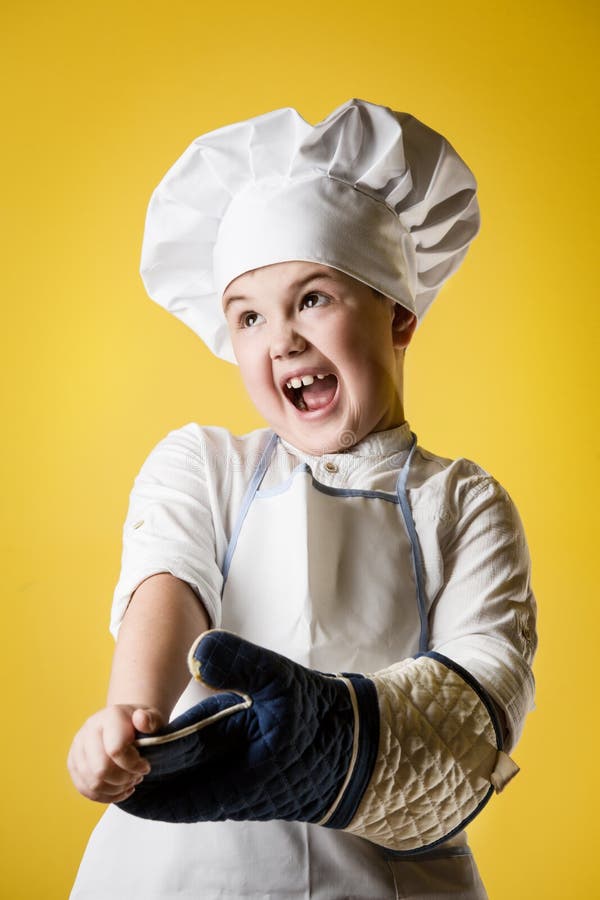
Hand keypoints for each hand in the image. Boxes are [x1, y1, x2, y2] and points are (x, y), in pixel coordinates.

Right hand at [67, 705, 162, 803]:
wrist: (124, 723)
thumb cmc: (140, 725)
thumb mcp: (153, 719)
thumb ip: (151, 719)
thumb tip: (141, 719)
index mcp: (110, 717)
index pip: (115, 750)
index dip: (133, 764)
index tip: (145, 766)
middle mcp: (89, 730)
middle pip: (101, 770)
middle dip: (123, 779)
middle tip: (136, 776)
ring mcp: (78, 747)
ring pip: (93, 783)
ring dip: (116, 789)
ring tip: (129, 781)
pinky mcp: (73, 763)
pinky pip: (85, 789)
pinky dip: (105, 795)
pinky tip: (120, 789)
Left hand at [117, 630, 377, 823]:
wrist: (358, 746)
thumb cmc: (320, 718)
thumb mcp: (281, 682)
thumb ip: (239, 663)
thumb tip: (195, 650)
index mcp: (230, 784)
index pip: (160, 798)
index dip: (131, 776)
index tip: (120, 741)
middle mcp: (226, 796)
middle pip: (165, 792)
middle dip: (139, 767)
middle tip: (126, 730)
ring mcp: (234, 791)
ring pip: (181, 787)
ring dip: (158, 765)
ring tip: (142, 729)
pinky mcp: (242, 780)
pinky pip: (198, 780)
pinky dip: (179, 763)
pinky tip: (172, 734)